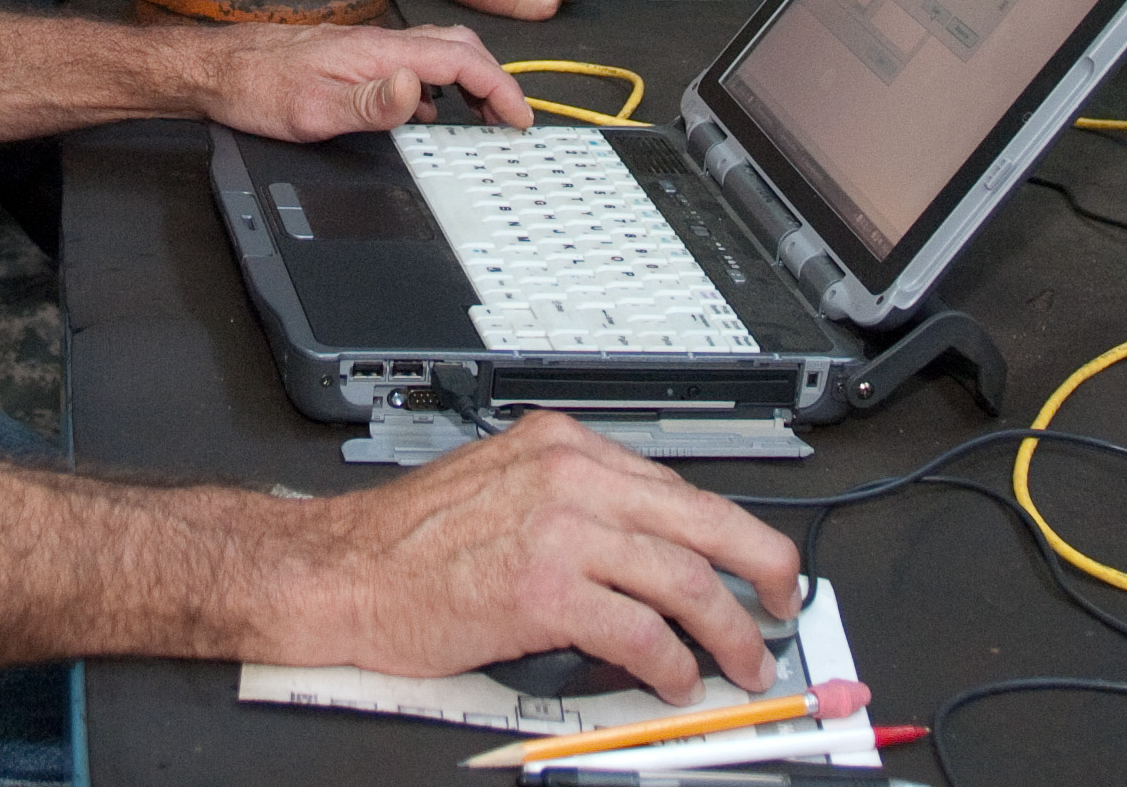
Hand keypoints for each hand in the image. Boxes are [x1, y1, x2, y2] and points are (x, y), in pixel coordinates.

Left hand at [196, 21, 530, 136]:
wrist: (217, 70)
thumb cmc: (258, 89)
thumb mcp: (312, 108)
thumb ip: (370, 102)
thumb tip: (419, 90)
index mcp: (379, 52)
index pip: (460, 60)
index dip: (499, 87)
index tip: (519, 118)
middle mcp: (379, 44)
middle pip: (458, 49)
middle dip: (495, 81)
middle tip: (511, 120)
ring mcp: (368, 50)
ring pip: (438, 55)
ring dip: (471, 82)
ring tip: (485, 117)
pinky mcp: (355, 59)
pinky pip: (414, 66)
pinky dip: (440, 86)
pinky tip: (431, 112)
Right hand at [268, 411, 803, 701]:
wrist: (343, 570)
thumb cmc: (410, 543)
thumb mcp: (505, 489)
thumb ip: (576, 506)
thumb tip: (647, 552)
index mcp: (565, 446)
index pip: (676, 485)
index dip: (729, 532)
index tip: (754, 562)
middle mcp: (572, 476)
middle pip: (703, 519)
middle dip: (761, 567)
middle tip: (783, 605)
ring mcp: (561, 529)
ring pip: (683, 578)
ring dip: (727, 631)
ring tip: (742, 663)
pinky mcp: (545, 588)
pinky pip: (637, 631)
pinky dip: (669, 662)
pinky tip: (673, 680)